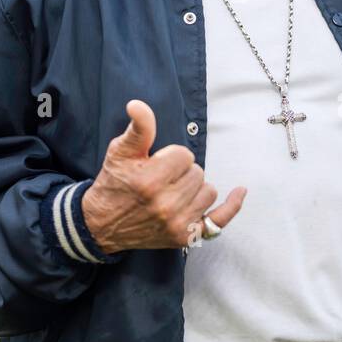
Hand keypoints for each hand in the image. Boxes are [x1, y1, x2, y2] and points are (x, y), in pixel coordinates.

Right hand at [81, 100, 246, 253]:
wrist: (101, 225)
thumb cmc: (114, 184)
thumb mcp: (119, 152)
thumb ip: (138, 129)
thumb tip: (138, 105)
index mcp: (150, 180)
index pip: (184, 155)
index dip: (171, 156)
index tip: (156, 164)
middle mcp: (165, 204)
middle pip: (197, 172)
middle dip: (181, 172)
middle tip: (161, 179)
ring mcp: (177, 223)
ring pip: (208, 191)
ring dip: (194, 188)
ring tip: (173, 191)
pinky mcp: (184, 237)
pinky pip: (219, 219)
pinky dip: (232, 205)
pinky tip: (240, 191)